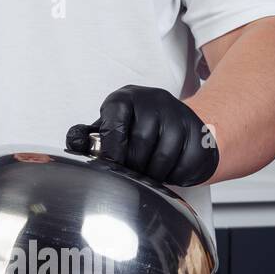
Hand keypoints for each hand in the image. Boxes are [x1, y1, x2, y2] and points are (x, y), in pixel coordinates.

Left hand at [66, 85, 218, 185]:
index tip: (110, 164)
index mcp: (126, 98)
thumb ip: (88, 137)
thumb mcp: (110, 129)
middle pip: (140, 142)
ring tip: (149, 173)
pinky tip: (169, 170)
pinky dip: (174, 175)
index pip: (115, 121)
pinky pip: (184, 164)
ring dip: (153, 174)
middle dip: (133, 166)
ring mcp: (179, 114)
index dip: (111, 148)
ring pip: (163, 156)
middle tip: (132, 172)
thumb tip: (75, 142)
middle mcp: (154, 100)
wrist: (179, 129)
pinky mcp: (199, 132)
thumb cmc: (137, 132)